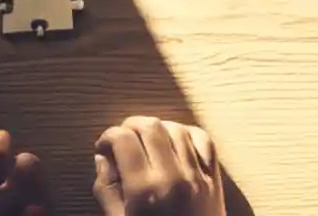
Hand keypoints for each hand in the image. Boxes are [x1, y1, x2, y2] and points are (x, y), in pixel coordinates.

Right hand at [93, 117, 222, 215]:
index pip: (122, 139)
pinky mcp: (214, 181)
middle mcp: (173, 178)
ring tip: (145, 141)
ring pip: (176, 128)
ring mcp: (197, 177)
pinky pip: (203, 140)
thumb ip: (106, 190)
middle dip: (130, 126)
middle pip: (150, 126)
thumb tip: (103, 157)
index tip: (103, 146)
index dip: (107, 137)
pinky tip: (174, 142)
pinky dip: (186, 134)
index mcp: (145, 191)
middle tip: (121, 140)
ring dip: (157, 128)